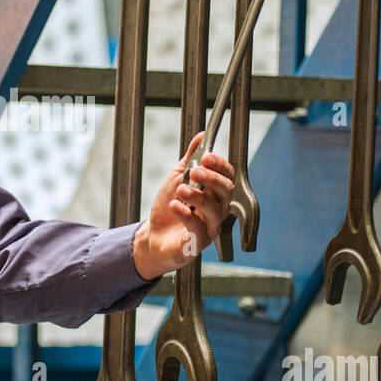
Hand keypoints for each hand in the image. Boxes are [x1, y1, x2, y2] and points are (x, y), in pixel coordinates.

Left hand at [134, 131, 235, 278]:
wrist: (153, 235)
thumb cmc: (169, 208)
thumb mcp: (178, 177)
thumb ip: (190, 158)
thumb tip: (201, 136)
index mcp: (215, 194)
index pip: (227, 177)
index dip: (220, 166)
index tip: (207, 156)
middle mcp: (217, 211)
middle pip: (226, 193)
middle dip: (211, 179)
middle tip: (196, 171)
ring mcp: (209, 228)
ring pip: (215, 211)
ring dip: (198, 197)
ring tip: (182, 189)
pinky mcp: (197, 244)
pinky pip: (198, 230)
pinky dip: (186, 216)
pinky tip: (175, 206)